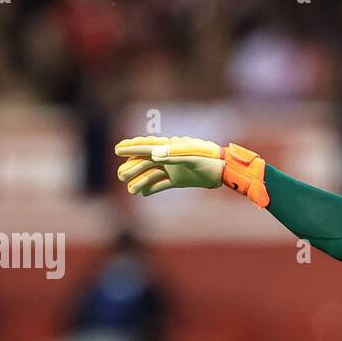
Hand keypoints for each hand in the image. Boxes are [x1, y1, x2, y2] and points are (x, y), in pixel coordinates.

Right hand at [114, 136, 269, 205]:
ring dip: (141, 180)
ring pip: (152, 174)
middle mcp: (169, 158)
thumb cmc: (209, 160)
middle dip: (132, 167)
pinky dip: (153, 188)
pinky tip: (143, 193)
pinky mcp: (179, 180)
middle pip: (146, 162)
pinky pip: (162, 184)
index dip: (131, 148)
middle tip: (119, 174)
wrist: (224, 170)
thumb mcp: (192, 157)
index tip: (117, 149)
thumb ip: (174, 155)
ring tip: (129, 188)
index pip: (147, 147)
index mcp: (170, 148)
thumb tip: (154, 155)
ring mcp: (174, 169)